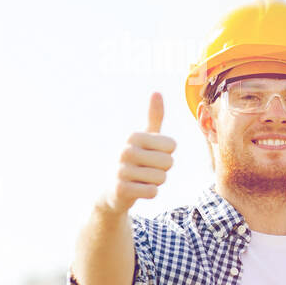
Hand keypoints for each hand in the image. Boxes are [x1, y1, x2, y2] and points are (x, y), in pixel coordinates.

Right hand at [103, 93, 175, 214]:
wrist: (114, 190)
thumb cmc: (137, 161)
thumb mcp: (145, 138)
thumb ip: (154, 117)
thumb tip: (156, 92)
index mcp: (134, 136)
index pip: (171, 145)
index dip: (167, 154)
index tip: (152, 155)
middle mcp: (125, 150)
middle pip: (168, 162)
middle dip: (163, 169)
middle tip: (148, 170)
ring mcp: (121, 170)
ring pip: (161, 178)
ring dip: (156, 182)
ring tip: (142, 179)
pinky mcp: (120, 189)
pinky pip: (152, 192)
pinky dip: (150, 193)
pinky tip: (138, 190)